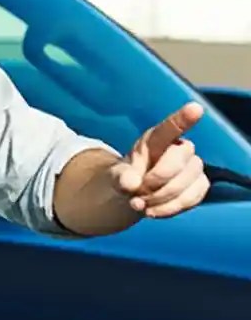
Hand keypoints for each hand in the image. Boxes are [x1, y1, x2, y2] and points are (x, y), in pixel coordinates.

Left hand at [111, 102, 209, 218]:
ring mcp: (193, 166)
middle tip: (137, 192)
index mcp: (155, 138)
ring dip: (161, 198)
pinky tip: (152, 211)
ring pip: (186, 182)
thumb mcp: (118, 176)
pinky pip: (192, 198)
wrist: (136, 193)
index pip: (171, 126)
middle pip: (177, 161)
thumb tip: (130, 184)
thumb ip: (121, 177)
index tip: (196, 108)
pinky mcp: (200, 185)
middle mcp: (179, 148)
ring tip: (139, 204)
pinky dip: (170, 208)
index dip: (184, 118)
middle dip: (156, 181)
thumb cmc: (128, 177)